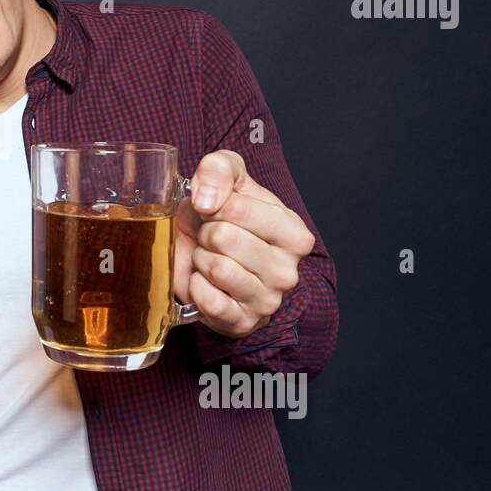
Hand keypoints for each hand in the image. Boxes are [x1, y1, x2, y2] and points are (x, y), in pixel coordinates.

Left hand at [173, 150, 314, 338]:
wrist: (204, 258)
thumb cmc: (222, 217)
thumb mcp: (226, 178)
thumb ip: (219, 168)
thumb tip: (207, 200)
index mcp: (294, 233)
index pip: (237, 208)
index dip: (213, 205)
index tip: (217, 211)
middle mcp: (288, 270)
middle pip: (224, 238)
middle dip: (206, 234)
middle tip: (211, 238)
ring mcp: (268, 300)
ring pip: (217, 268)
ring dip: (201, 259)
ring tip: (209, 257)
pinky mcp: (242, 322)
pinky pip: (209, 300)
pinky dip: (196, 286)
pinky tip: (205, 281)